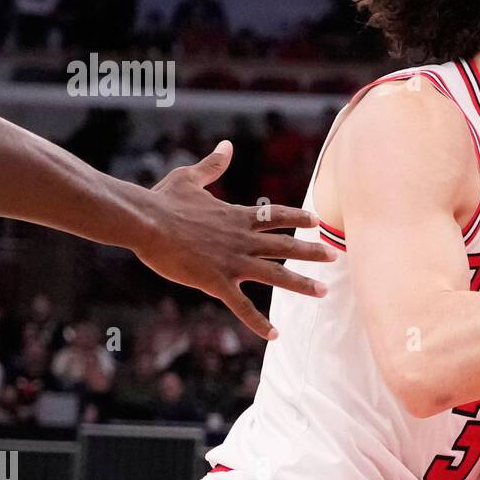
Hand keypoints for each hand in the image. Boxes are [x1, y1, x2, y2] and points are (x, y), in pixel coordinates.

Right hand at [133, 141, 338, 339]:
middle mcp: (242, 239)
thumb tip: (226, 145)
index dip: (298, 218)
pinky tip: (275, 334)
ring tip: (323, 292)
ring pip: (275, 275)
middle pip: (286, 246)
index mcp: (237, 216)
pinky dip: (259, 322)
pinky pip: (242, 306)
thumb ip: (212, 165)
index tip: (317, 220)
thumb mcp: (190, 178)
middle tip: (335, 255)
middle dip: (312, 251)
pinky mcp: (216, 281)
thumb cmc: (162, 200)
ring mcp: (232, 262)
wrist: (144, 221)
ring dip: (301, 284)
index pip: (277, 216)